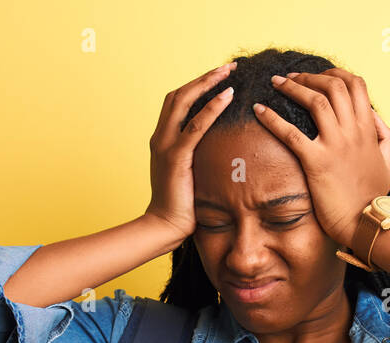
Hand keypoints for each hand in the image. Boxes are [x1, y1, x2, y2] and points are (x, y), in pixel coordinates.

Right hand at [144, 60, 236, 239]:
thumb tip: (222, 152)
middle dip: (204, 77)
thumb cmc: (181, 207)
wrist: (164, 227)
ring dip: (208, 83)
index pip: (178, 103)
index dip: (197, 86)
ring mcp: (165, 145)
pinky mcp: (176, 157)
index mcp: (162, 140)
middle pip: (179, 94)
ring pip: (184, 101)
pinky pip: (195, 125)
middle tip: (228, 67)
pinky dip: (211, 107)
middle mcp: (161, 137)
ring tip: (229, 72)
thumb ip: (198, 159)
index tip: (219, 77)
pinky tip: (227, 95)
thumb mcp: (189, 175)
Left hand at [253, 68, 389, 248]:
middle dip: (310, 76)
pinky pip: (291, 132)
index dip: (336, 74)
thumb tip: (374, 116)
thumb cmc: (374, 197)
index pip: (356, 85)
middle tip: (291, 77)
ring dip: (293, 86)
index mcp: (368, 129)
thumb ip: (385, 135)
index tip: (320, 76)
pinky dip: (272, 118)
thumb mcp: (389, 163)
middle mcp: (353, 132)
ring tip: (276, 83)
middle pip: (333, 86)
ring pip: (315, 100)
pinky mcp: (316, 162)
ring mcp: (335, 145)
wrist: (366, 224)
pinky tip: (259, 110)